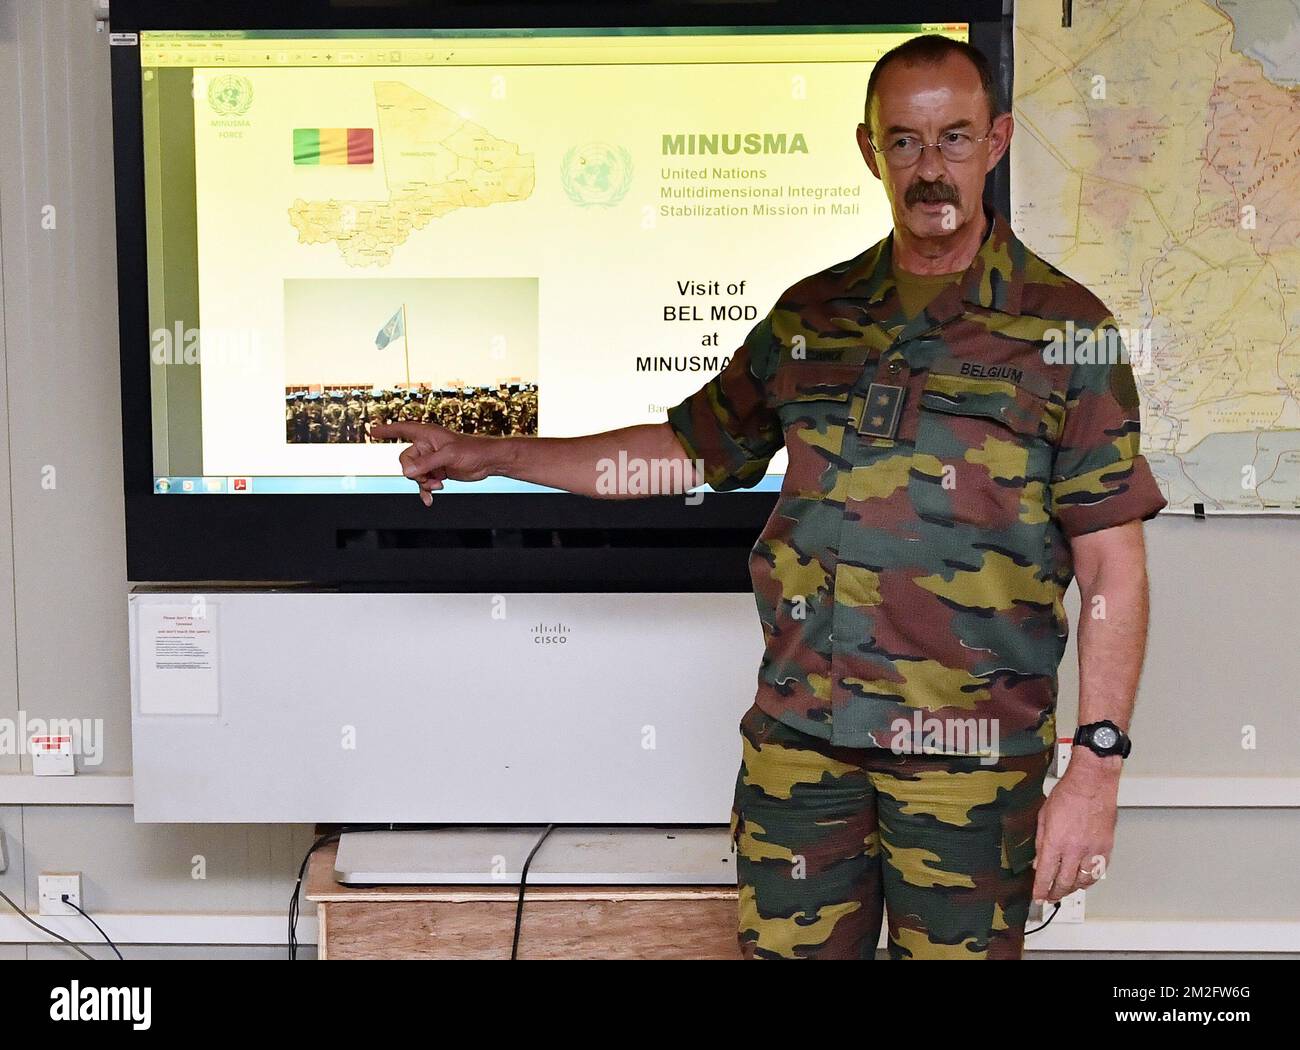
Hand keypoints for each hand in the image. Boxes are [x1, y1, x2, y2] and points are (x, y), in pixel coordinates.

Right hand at [368, 422, 501, 505]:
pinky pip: (423, 483)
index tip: (372, 431)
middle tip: (429, 479)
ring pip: (414, 474)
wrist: (487, 462)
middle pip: (405, 460)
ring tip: (438, 486)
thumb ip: (426, 464)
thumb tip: (406, 473)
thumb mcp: (448, 456)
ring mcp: (431, 460)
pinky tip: (429, 501)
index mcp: (427, 434)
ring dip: (423, 483)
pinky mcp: (437, 471)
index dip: (387, 430)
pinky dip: (425, 491)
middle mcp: (426, 446)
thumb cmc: (472, 451)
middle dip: (414, 473)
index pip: (402, 429)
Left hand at [1031, 769, 1116, 902]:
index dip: (1040, 889)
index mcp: (1056, 841)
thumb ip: (1041, 842)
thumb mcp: (1044, 816)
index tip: (1037, 897)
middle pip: (1065, 882)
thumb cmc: (1068, 794)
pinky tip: (1082, 880)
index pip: (1046, 874)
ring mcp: (1093, 850)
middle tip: (1049, 897)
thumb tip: (1039, 862)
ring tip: (1064, 890)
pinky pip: (1098, 872)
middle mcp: (1075, 849)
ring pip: (1083, 881)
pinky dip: (1089, 880)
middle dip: (1055, 893)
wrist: (1093, 783)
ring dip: (1072, 889)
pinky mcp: (1106, 848)